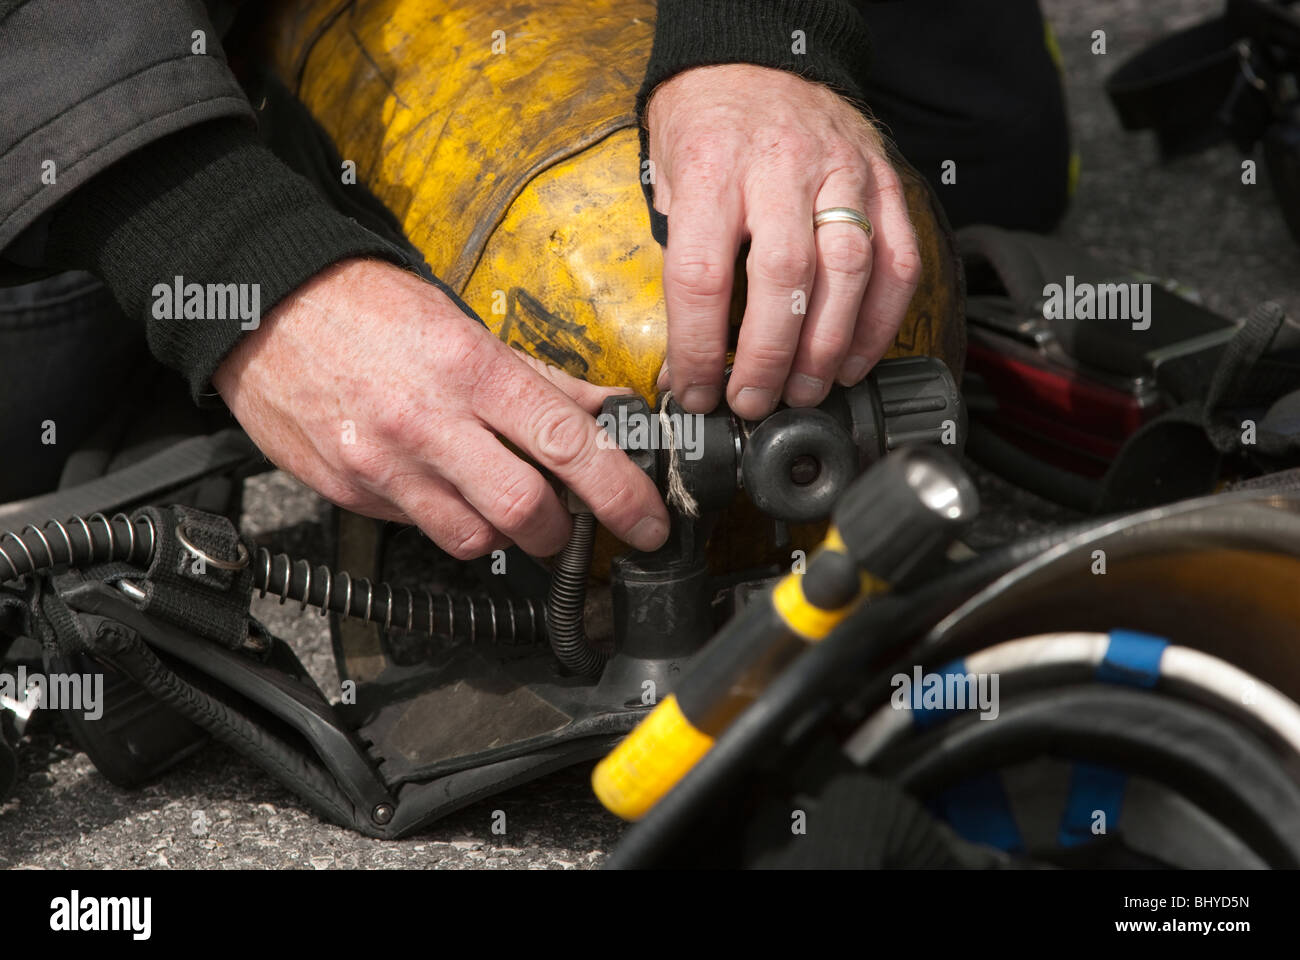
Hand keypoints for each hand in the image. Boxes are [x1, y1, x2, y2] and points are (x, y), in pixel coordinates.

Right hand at [213, 258, 668, 557]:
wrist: (264, 307)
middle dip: (562, 532)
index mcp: (471, 369)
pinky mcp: (349, 491)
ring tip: (499, 502)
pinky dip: (445, 520)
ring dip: (503, 534)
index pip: (567, 444)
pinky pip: (418, 529)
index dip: (620, 493)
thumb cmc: (367, 308)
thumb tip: (604, 411)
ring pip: (472, 539)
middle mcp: (428, 423)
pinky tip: (441, 487)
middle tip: (569, 523)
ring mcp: (383, 464)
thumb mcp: (462, 324)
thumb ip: (537, 377)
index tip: (648, 520)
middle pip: (525, 512)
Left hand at [647, 64, 920, 417]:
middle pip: (784, 279)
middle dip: (769, 358)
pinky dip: (881, 320)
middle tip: (755, 401)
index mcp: (712, 168)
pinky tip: (855, 359)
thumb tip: (687, 354)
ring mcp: (841, 172)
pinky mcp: (883, 180)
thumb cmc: (706, 123)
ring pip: (849, 272)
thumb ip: (681, 255)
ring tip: (805, 391)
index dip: (699, 348)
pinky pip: (898, 260)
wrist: (757, 54)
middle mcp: (780, 167)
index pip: (703, 274)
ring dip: (828, 348)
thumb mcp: (666, 177)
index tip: (694, 390)